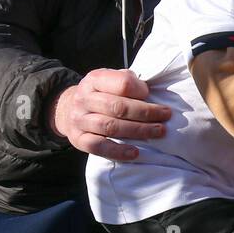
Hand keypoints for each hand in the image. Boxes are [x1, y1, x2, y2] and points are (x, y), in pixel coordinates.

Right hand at [48, 68, 171, 159]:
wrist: (67, 109)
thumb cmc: (100, 94)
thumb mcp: (109, 79)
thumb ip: (127, 81)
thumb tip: (149, 91)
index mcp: (94, 79)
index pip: (121, 82)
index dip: (139, 89)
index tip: (151, 95)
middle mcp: (84, 98)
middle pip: (118, 106)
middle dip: (145, 112)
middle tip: (165, 116)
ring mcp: (79, 120)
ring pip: (110, 126)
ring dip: (138, 130)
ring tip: (158, 132)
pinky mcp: (78, 139)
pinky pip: (99, 147)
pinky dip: (118, 151)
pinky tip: (135, 152)